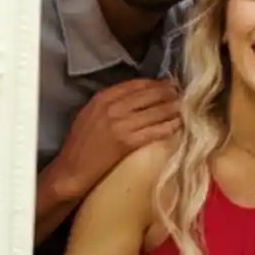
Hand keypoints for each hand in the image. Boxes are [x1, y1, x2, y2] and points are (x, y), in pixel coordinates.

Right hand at [51, 78, 180, 197]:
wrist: (71, 171)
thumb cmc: (79, 145)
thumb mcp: (89, 114)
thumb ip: (110, 103)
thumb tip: (136, 97)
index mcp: (102, 98)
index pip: (136, 84)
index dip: (156, 83)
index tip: (168, 84)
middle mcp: (113, 108)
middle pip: (150, 95)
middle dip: (169, 93)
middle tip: (181, 94)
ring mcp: (121, 125)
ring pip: (156, 111)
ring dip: (173, 108)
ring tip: (184, 107)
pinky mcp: (128, 142)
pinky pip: (155, 131)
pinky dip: (169, 126)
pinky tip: (178, 125)